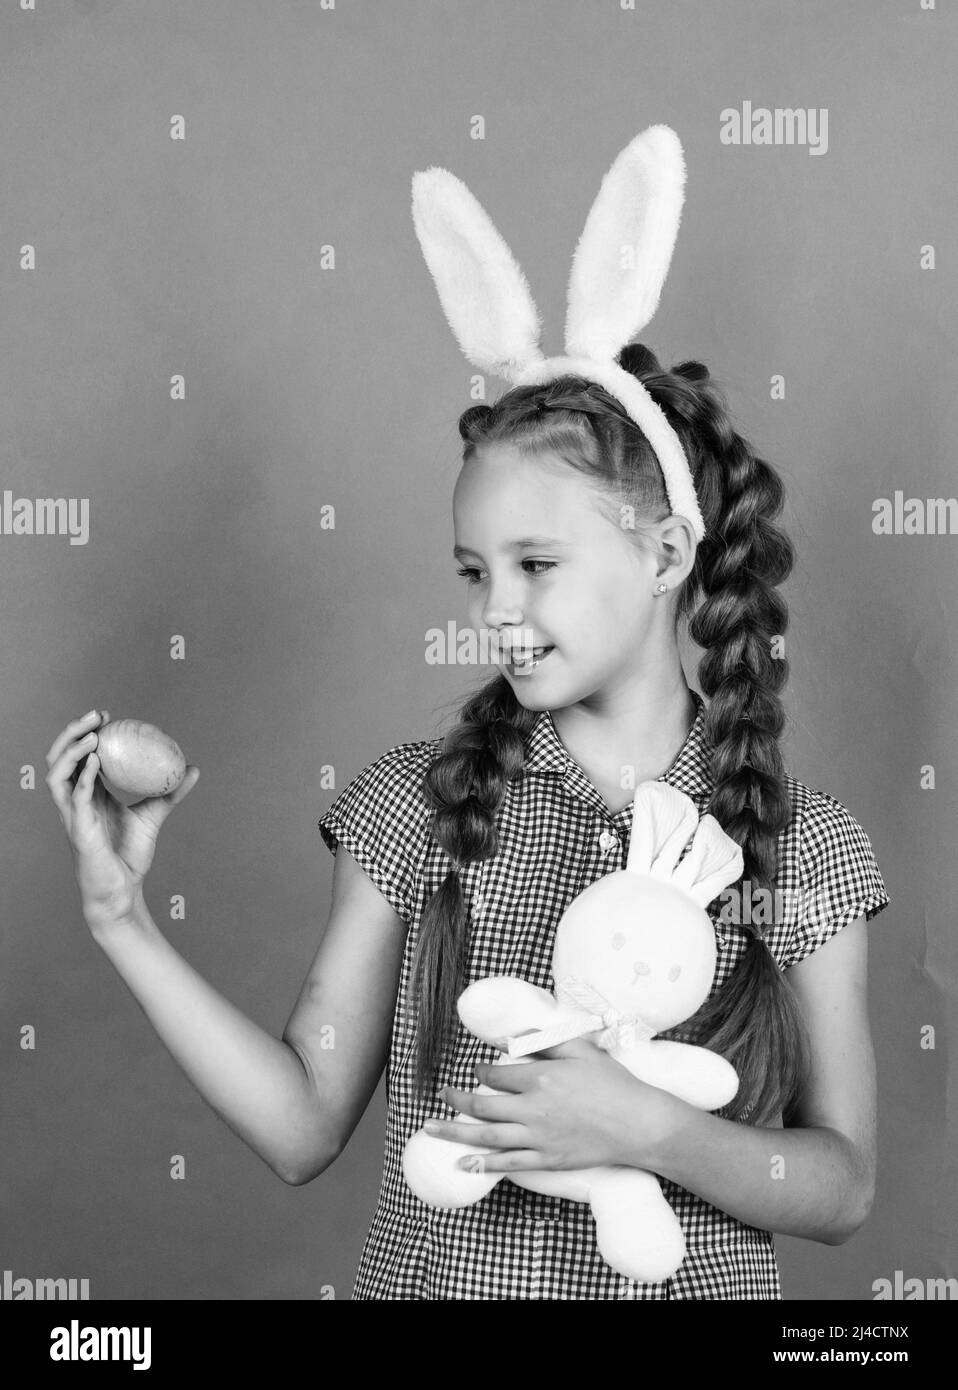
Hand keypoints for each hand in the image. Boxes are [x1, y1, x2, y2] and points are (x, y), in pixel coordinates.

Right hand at [45, 708, 199, 932]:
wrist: (124, 891)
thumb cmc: (130, 856)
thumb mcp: (154, 816)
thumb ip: (170, 793)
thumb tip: (194, 768)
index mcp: (88, 796)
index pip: (79, 758)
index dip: (87, 734)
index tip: (107, 716)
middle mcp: (75, 802)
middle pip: (61, 759)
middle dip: (73, 732)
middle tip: (97, 714)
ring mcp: (73, 816)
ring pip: (58, 775)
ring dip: (71, 751)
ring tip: (92, 734)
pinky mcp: (78, 831)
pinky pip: (76, 798)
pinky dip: (84, 776)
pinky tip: (97, 760)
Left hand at [427, 1036, 671, 1173]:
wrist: (638, 1124)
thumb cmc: (613, 1083)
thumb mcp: (581, 1050)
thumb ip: (546, 1040)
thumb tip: (516, 1035)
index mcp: (541, 1078)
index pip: (496, 1074)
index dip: (481, 1071)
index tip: (478, 1070)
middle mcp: (534, 1109)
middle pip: (483, 1105)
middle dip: (457, 1100)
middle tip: (443, 1095)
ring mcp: (539, 1138)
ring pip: (486, 1136)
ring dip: (454, 1131)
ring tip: (430, 1128)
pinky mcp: (548, 1160)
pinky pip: (508, 1164)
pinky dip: (483, 1164)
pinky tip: (462, 1163)